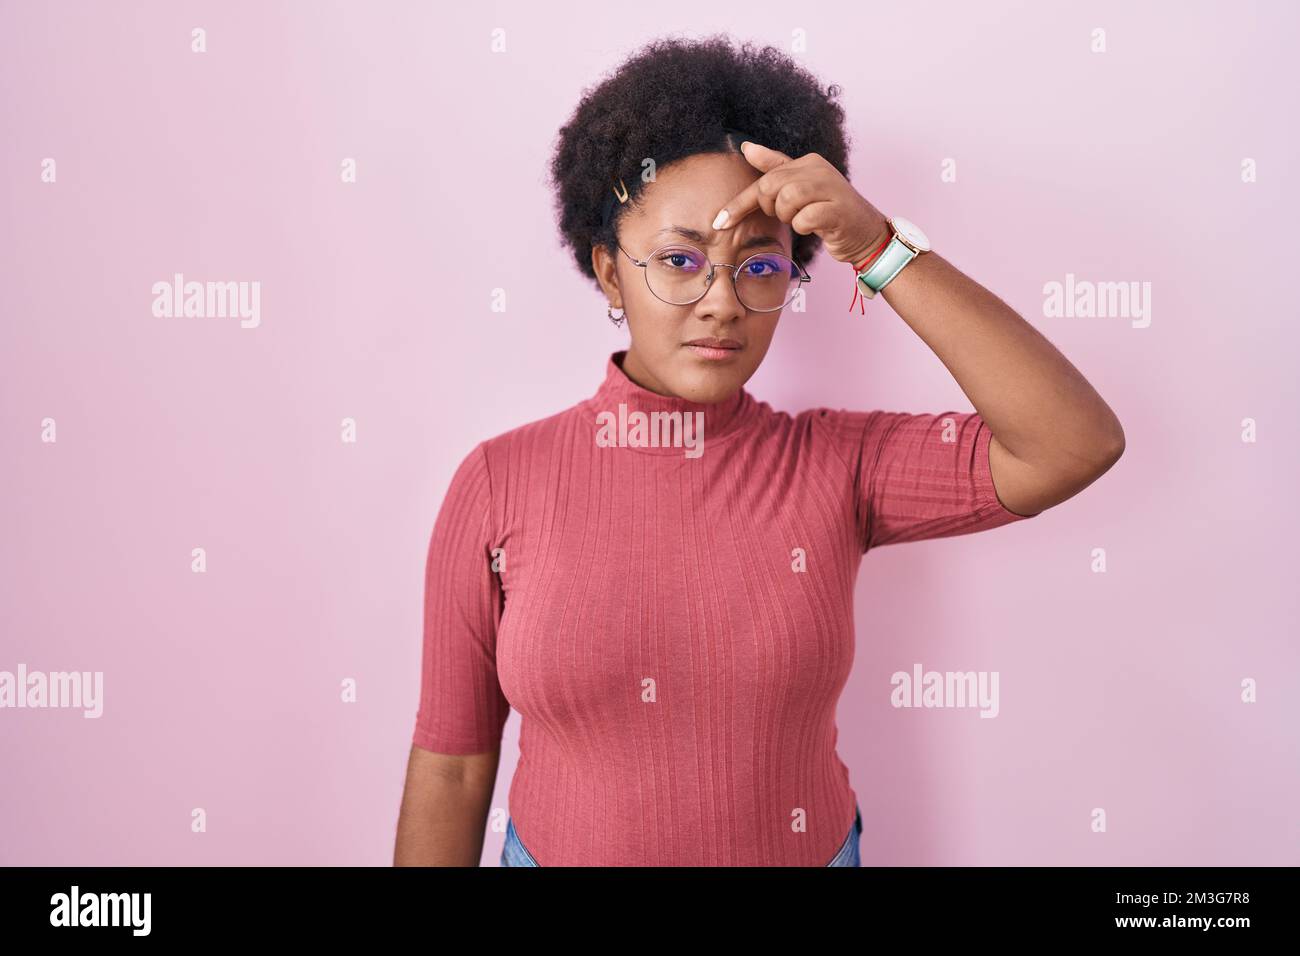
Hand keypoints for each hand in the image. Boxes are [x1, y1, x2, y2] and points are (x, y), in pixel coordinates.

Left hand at [711, 141, 890, 267]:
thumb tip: (746, 147)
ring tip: (804, 219)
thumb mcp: (801, 189)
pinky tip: (817, 226)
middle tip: (788, 216)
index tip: (719, 223)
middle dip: (771, 208)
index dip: (739, 203)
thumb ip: (775, 168)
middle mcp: (819, 169)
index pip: (764, 178)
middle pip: (770, 187)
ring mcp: (830, 187)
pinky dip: (804, 227)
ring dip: (789, 217)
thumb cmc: (829, 213)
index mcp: (807, 162)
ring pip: (786, 200)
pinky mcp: (838, 209)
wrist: (866, 234)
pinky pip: (804, 218)